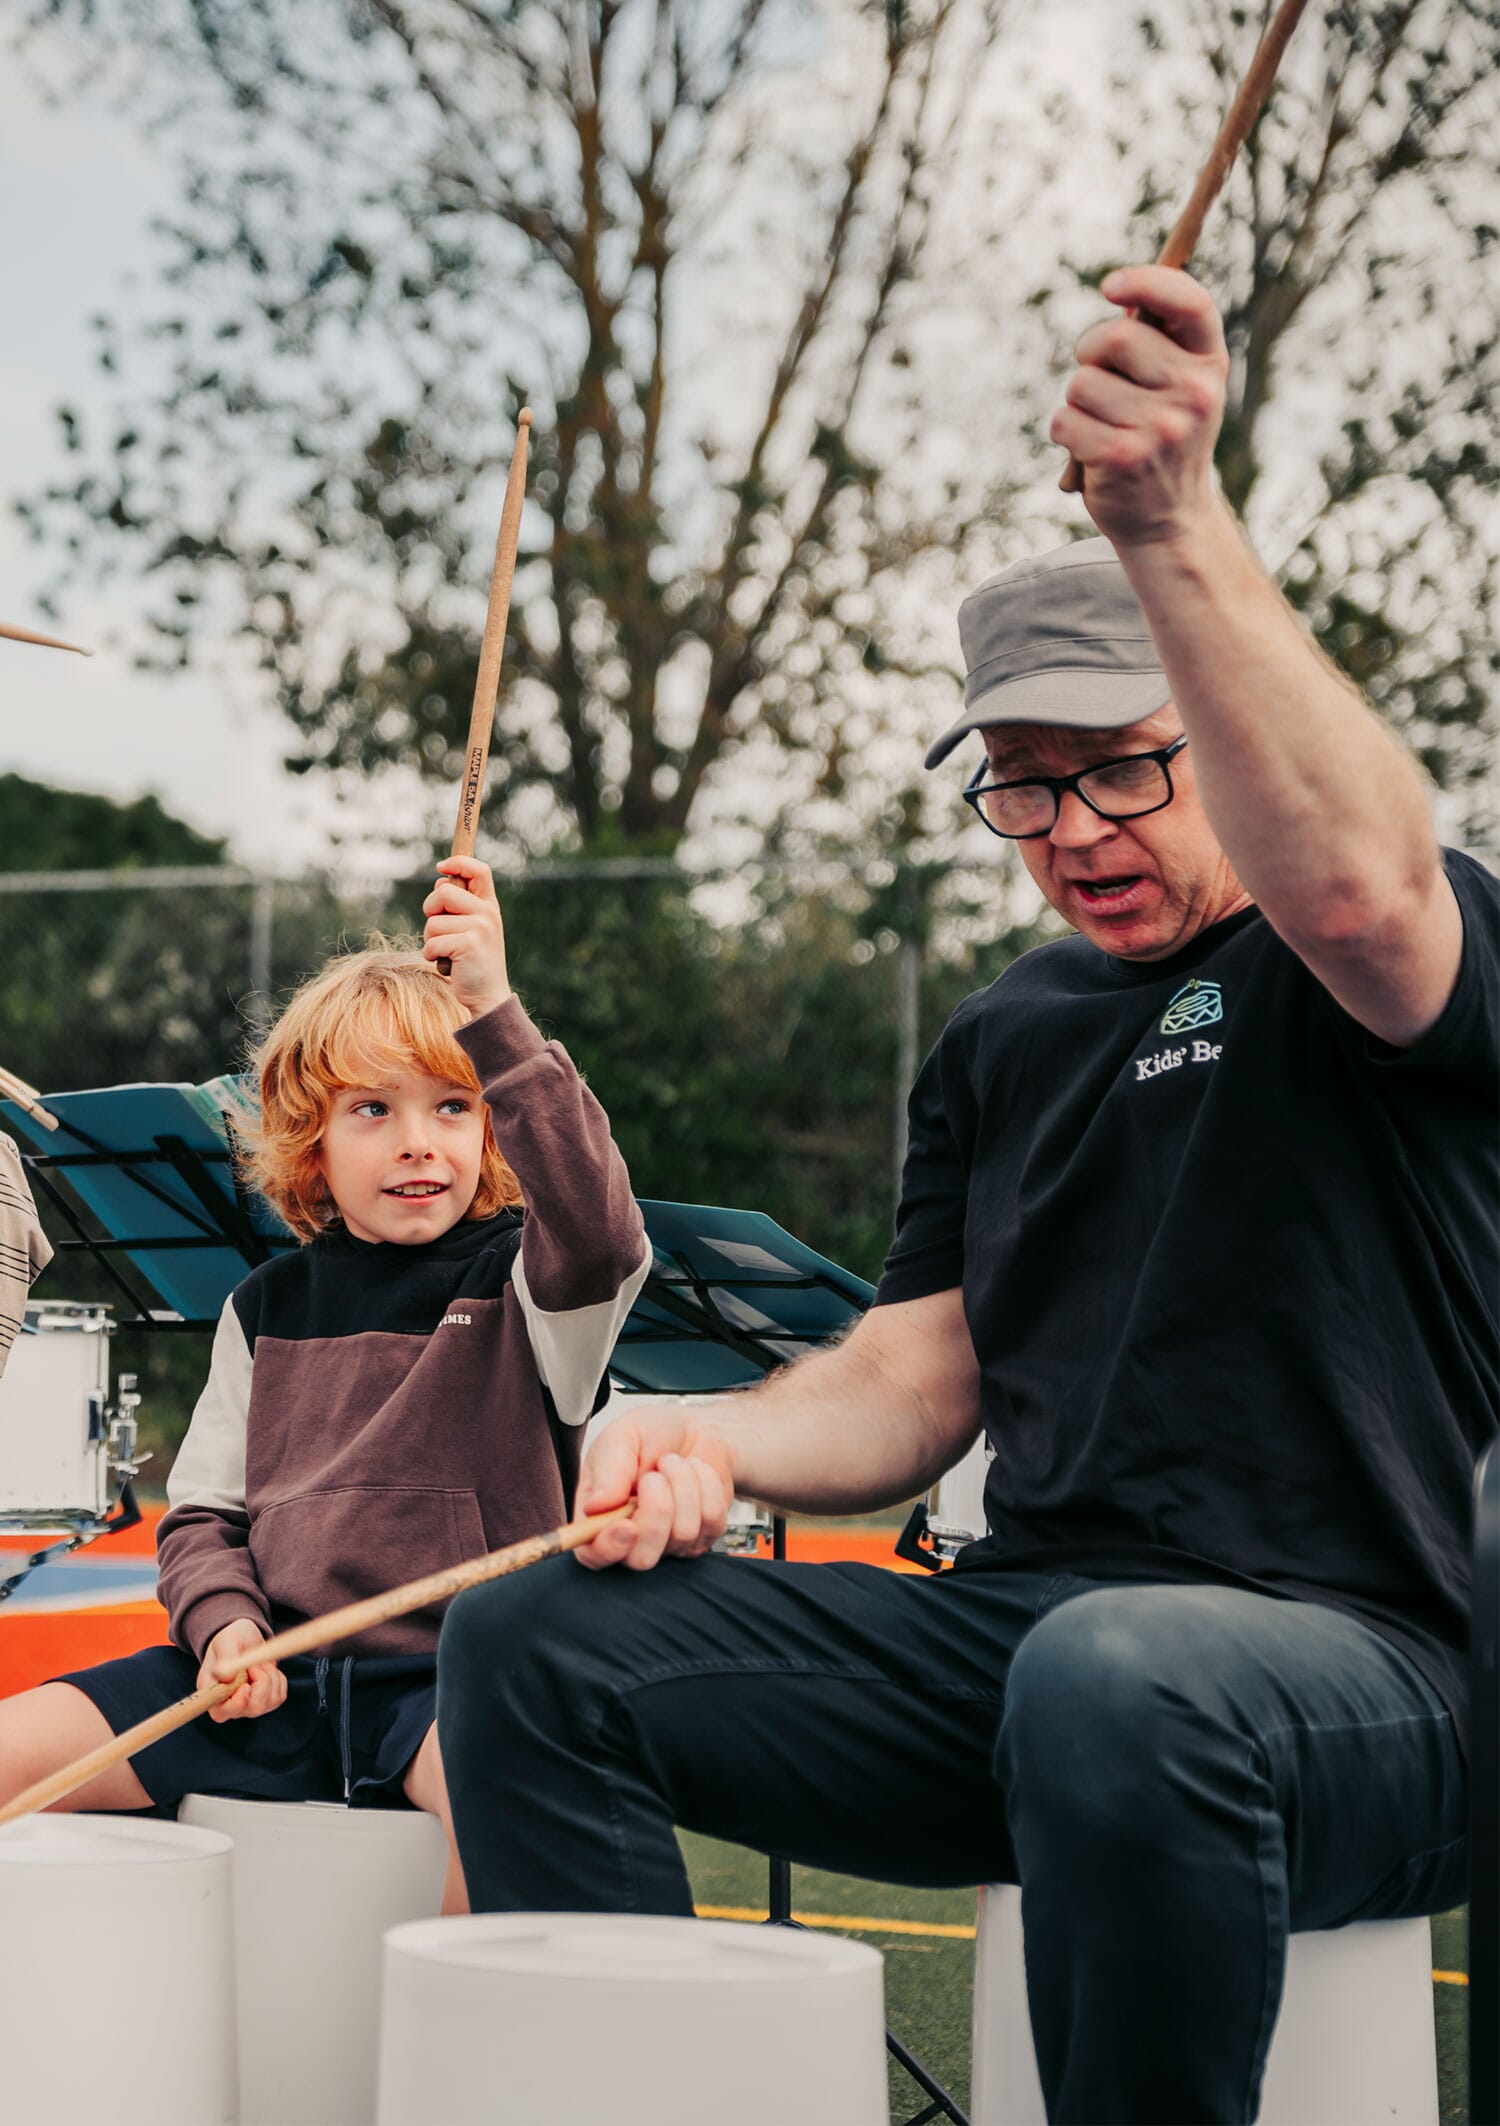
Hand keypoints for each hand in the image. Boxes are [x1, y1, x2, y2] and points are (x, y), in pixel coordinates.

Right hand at [200, 1618, 285, 1721]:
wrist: (243, 1639)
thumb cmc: (230, 1641)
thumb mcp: (226, 1643)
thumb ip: (226, 1659)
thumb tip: (227, 1677)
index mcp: (212, 1694)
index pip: (221, 1714)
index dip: (237, 1704)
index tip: (245, 1686)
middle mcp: (230, 1705)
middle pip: (254, 1708)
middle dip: (261, 1681)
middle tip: (253, 1665)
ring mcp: (249, 1706)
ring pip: (270, 1701)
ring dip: (270, 1676)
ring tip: (257, 1664)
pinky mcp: (266, 1702)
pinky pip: (280, 1696)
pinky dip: (278, 1679)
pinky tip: (265, 1670)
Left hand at [422, 856, 511, 1018]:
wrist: (488, 996)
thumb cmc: (473, 963)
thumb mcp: (473, 929)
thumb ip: (460, 906)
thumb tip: (441, 880)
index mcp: (489, 906)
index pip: (479, 870)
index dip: (458, 862)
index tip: (441, 868)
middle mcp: (487, 913)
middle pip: (443, 893)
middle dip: (431, 911)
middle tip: (441, 932)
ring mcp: (480, 928)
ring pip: (433, 922)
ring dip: (431, 941)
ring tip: (448, 954)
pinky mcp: (468, 945)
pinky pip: (432, 942)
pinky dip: (432, 956)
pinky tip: (448, 966)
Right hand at [575, 1409, 736, 1571]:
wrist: (694, 1428)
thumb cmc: (650, 1433)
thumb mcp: (621, 1436)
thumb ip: (607, 1469)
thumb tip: (595, 1507)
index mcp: (598, 1516)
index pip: (593, 1556)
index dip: (607, 1549)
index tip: (627, 1525)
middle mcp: (632, 1537)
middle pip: (642, 1557)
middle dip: (657, 1510)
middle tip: (654, 1475)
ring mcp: (670, 1542)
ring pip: (682, 1536)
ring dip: (683, 1485)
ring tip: (674, 1463)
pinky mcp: (704, 1535)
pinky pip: (712, 1522)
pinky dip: (706, 1486)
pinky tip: (695, 1472)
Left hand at [1051, 265, 1229, 547]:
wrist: (1168, 519)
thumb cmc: (1163, 437)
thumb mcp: (1179, 386)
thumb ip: (1159, 341)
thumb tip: (1121, 293)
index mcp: (1210, 363)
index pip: (1188, 302)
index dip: (1146, 282)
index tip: (1110, 287)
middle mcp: (1193, 393)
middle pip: (1116, 338)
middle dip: (1091, 351)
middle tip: (1097, 374)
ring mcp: (1160, 428)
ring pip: (1082, 383)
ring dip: (1077, 400)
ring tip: (1102, 423)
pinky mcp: (1123, 458)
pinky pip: (1065, 421)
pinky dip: (1065, 431)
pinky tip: (1089, 449)